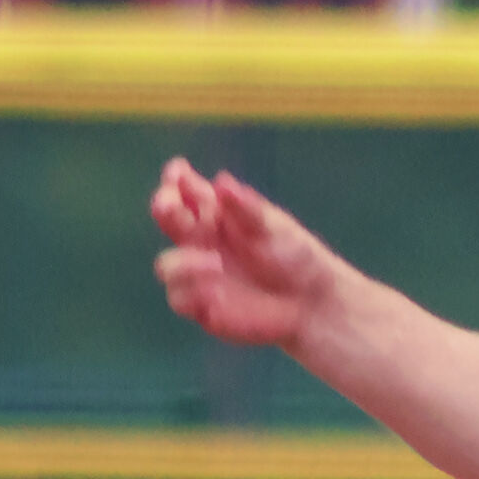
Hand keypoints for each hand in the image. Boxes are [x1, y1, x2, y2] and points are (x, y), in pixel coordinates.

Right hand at [150, 158, 336, 349]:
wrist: (313, 303)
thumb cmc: (296, 258)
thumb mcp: (277, 229)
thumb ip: (248, 209)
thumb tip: (221, 182)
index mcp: (216, 215)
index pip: (186, 192)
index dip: (176, 179)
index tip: (177, 171)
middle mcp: (202, 242)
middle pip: (167, 219)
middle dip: (164, 207)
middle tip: (170, 204)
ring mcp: (198, 275)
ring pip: (166, 264)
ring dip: (183, 262)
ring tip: (216, 262)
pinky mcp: (202, 307)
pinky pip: (179, 299)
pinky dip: (192, 293)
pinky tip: (217, 294)